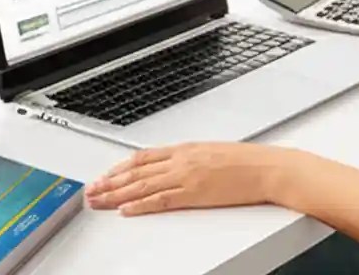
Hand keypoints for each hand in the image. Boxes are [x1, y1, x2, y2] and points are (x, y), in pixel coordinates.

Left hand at [84, 142, 289, 215]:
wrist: (268, 168)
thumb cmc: (249, 161)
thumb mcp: (215, 152)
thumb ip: (192, 159)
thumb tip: (176, 165)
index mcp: (187, 148)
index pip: (144, 156)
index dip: (120, 167)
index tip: (106, 175)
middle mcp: (182, 160)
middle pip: (137, 171)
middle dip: (110, 182)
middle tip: (91, 190)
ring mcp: (187, 176)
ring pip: (142, 186)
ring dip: (117, 194)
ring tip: (99, 201)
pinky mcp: (195, 194)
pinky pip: (161, 200)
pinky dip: (141, 205)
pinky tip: (127, 210)